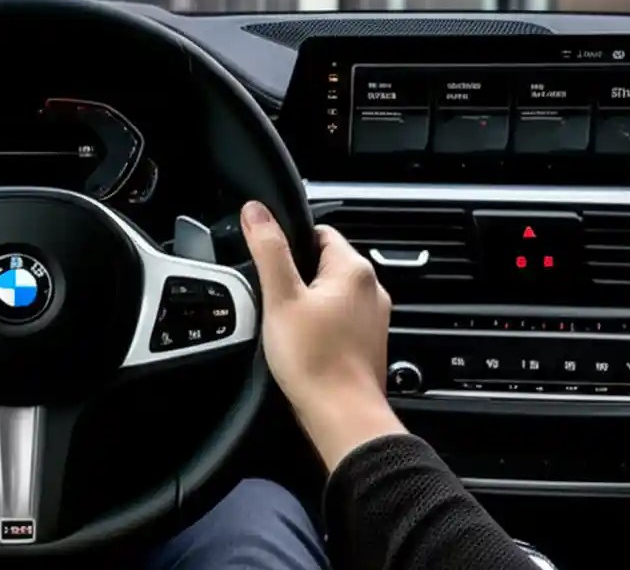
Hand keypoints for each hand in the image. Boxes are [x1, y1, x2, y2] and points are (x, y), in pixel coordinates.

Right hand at [241, 200, 405, 470]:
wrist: (342, 417)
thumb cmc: (315, 361)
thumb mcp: (280, 298)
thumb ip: (268, 249)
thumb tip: (256, 212)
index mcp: (354, 269)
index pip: (319, 232)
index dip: (289, 243)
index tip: (270, 263)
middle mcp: (371, 290)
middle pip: (325, 264)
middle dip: (297, 277)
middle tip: (274, 300)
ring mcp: (373, 318)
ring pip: (332, 295)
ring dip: (308, 304)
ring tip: (287, 326)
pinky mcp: (368, 343)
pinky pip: (339, 321)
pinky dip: (321, 327)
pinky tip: (304, 345)